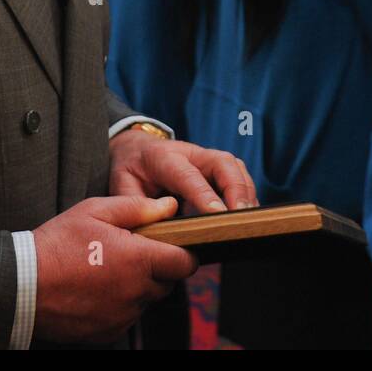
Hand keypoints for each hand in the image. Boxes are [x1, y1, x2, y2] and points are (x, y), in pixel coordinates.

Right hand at [34, 195, 197, 343]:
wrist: (22, 285)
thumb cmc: (58, 243)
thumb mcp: (96, 211)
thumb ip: (138, 207)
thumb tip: (171, 206)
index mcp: (139, 260)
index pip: (185, 263)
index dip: (184, 252)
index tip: (173, 244)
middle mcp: (136, 292)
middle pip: (168, 282)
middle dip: (159, 267)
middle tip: (133, 251)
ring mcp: (123, 316)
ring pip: (147, 300)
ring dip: (139, 286)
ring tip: (110, 268)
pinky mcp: (108, 332)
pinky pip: (127, 316)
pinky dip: (121, 304)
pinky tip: (98, 288)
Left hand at [109, 129, 257, 212]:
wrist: (135, 150)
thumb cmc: (130, 170)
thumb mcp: (122, 186)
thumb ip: (138, 204)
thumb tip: (164, 220)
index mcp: (163, 157)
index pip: (188, 176)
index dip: (204, 195)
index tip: (218, 214)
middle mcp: (189, 153)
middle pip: (222, 163)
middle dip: (236, 189)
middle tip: (242, 216)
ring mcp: (205, 158)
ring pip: (234, 167)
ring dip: (245, 192)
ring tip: (249, 219)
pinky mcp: (215, 167)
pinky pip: (237, 175)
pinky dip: (246, 193)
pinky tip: (246, 214)